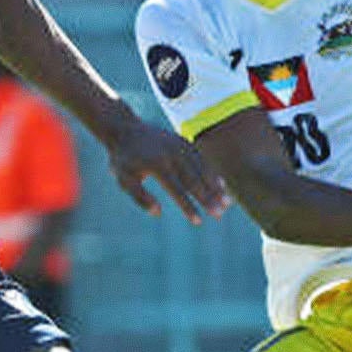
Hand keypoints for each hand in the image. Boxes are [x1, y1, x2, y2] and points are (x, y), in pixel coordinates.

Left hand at [103, 116, 227, 223]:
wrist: (126, 129)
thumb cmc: (124, 161)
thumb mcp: (124, 179)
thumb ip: (140, 197)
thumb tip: (158, 213)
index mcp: (156, 164)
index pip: (176, 189)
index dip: (188, 207)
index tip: (198, 221)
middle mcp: (171, 153)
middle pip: (194, 180)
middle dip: (208, 199)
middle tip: (219, 215)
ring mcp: (180, 145)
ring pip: (202, 169)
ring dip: (215, 188)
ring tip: (227, 204)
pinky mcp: (184, 142)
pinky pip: (202, 160)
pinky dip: (212, 173)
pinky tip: (222, 187)